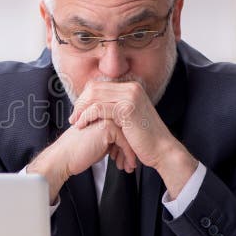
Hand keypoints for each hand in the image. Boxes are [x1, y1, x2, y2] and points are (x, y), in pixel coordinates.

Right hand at [27, 118, 134, 203]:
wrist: (63, 158)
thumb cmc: (77, 152)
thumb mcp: (98, 141)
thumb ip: (111, 138)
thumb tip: (128, 144)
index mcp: (101, 114)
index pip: (124, 127)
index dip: (128, 144)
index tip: (130, 158)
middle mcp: (104, 113)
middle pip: (128, 130)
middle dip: (131, 149)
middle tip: (132, 164)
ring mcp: (106, 118)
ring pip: (129, 136)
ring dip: (132, 154)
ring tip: (130, 167)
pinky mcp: (107, 127)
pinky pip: (126, 142)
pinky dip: (129, 155)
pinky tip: (128, 165)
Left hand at [68, 81, 197, 198]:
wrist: (162, 150)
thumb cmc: (144, 139)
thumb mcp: (128, 118)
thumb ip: (115, 108)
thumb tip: (95, 105)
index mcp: (131, 88)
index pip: (99, 85)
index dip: (85, 98)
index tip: (78, 113)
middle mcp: (131, 88)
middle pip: (94, 88)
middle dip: (80, 103)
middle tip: (73, 119)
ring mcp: (130, 96)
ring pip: (94, 96)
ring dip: (81, 110)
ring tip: (76, 123)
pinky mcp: (127, 109)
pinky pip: (98, 108)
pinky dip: (86, 116)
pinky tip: (82, 126)